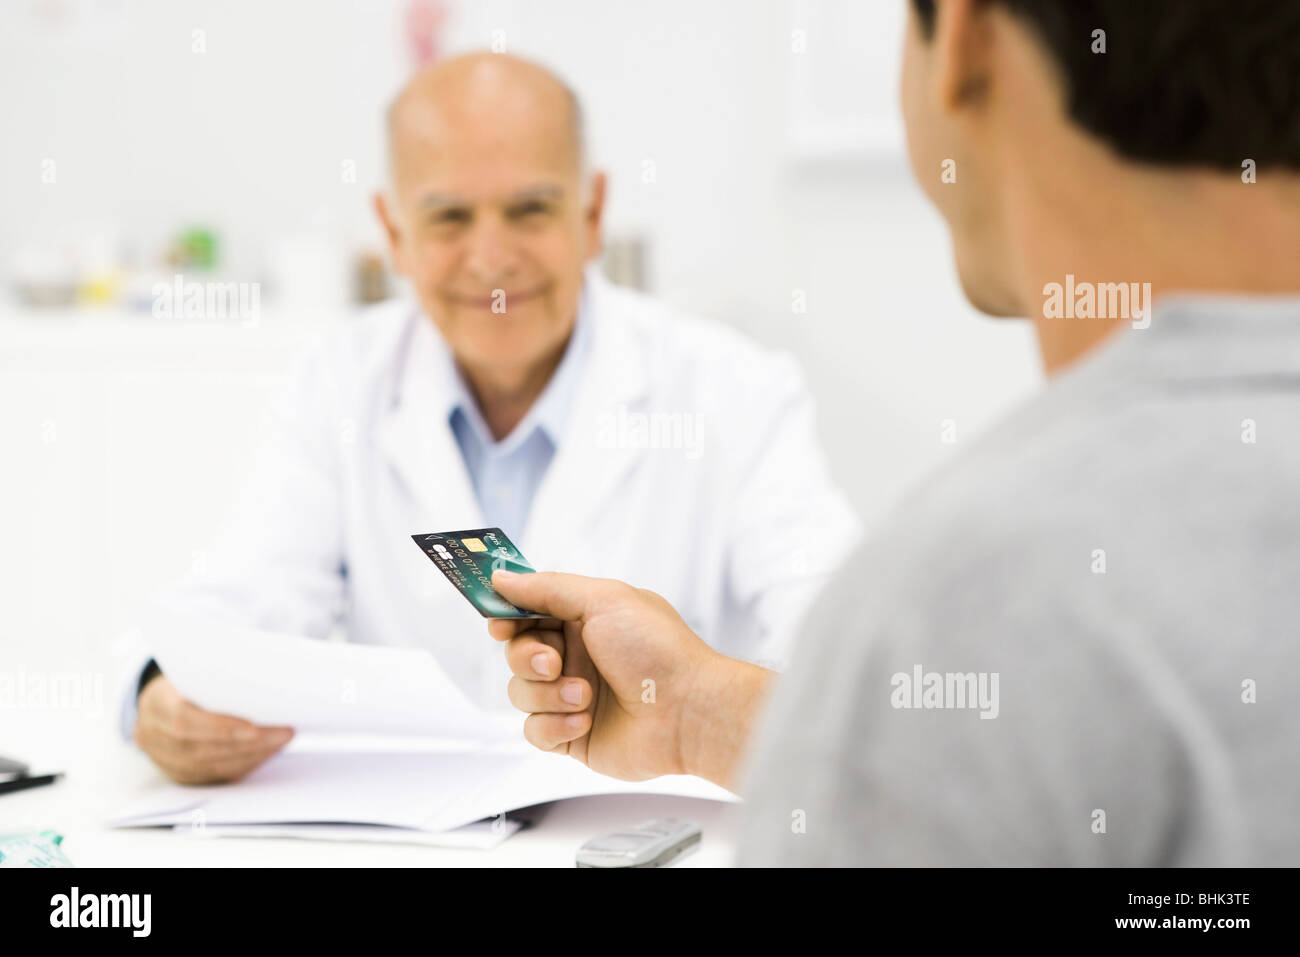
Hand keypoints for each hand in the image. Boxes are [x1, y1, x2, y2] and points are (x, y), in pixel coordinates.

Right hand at [133, 674, 293, 784]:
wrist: (155, 705)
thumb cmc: (183, 680)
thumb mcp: (190, 668)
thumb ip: (214, 674)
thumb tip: (264, 672)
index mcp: (156, 703)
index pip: (184, 718)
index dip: (219, 726)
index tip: (254, 726)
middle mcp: (154, 735)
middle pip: (202, 747)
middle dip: (249, 743)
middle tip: (284, 732)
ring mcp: (165, 759)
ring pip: (212, 766)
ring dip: (253, 755)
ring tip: (282, 740)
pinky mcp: (181, 775)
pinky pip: (216, 776)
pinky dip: (245, 764)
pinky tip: (268, 752)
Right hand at [489, 569, 771, 789]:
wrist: (688, 711)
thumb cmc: (657, 651)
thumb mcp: (603, 600)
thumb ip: (547, 589)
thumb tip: (503, 578)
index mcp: (584, 620)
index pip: (528, 613)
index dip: (508, 617)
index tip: (499, 622)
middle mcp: (576, 656)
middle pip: (516, 653)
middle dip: (527, 658)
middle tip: (554, 662)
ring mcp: (572, 696)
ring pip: (521, 693)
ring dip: (549, 694)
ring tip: (586, 696)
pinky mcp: (571, 733)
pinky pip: (534, 730)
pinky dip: (555, 724)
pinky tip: (585, 720)